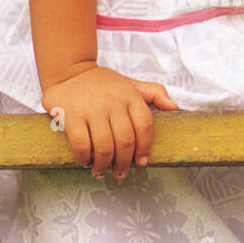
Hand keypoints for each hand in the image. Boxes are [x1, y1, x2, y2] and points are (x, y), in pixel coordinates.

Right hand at [42, 64, 178, 178]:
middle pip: (125, 141)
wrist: (68, 70)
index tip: (142, 161)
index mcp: (130, 96)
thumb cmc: (102, 82)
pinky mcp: (71, 116)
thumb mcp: (131, 83)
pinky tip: (85, 161)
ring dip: (104, 165)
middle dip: (124, 163)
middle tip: (120, 173)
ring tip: (102, 171)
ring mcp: (92, 110)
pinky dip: (84, 158)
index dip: (145, 148)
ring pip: (104, 147)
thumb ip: (154, 93)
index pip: (145, 126)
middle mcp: (113, 103)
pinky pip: (81, 144)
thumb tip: (174, 107)